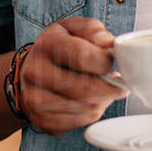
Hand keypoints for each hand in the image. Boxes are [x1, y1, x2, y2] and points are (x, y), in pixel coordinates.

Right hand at [19, 16, 127, 135]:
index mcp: (46, 45)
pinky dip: (92, 113)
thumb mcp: (73, 28)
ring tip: (104, 90)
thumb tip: (108, 44)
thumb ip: (92, 29)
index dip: (105, 61)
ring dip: (103, 101)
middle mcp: (35, 73)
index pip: (83, 56)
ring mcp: (36, 100)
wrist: (31, 71)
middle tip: (121, 84)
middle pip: (85, 89)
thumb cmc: (58, 48)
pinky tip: (91, 101)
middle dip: (111, 88)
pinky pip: (80, 122)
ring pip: (86, 108)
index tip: (112, 61)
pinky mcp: (43, 120)